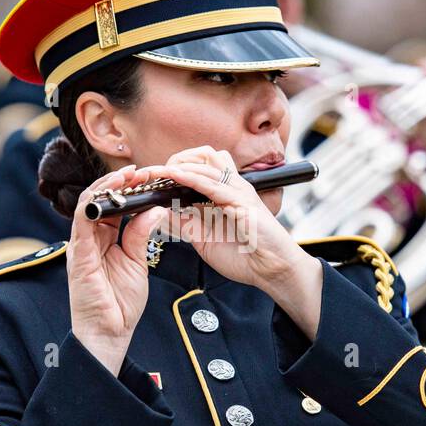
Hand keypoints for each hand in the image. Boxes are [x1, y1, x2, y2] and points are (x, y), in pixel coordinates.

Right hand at [67, 164, 168, 375]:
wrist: (110, 332)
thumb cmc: (121, 302)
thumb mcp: (138, 262)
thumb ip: (141, 234)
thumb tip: (155, 208)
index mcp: (103, 239)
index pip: (111, 205)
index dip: (126, 189)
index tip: (146, 177)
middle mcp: (89, 239)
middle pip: (98, 200)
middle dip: (117, 183)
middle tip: (139, 171)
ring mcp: (81, 245)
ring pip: (87, 204)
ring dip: (106, 187)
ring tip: (127, 176)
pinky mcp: (78, 255)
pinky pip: (82, 222)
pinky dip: (95, 204)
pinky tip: (111, 194)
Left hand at [146, 146, 323, 336]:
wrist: (273, 270)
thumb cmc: (245, 255)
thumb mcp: (205, 239)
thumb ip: (186, 224)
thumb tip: (161, 214)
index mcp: (226, 192)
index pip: (200, 165)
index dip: (176, 166)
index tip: (152, 177)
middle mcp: (233, 187)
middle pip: (204, 155)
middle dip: (176, 159)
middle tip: (155, 174)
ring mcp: (240, 192)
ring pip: (208, 162)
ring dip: (179, 165)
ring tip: (157, 172)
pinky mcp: (243, 203)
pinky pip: (213, 185)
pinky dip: (191, 177)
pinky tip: (174, 176)